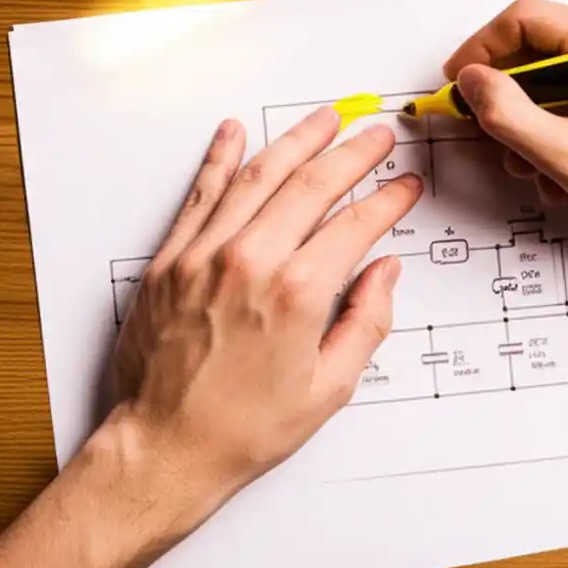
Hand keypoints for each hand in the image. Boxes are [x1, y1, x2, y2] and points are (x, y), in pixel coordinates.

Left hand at [111, 108, 422, 499]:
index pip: (355, 225)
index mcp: (295, 295)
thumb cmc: (241, 429)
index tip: (404, 186)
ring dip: (295, 141)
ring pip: (257, 177)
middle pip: (311, 185)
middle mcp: (248, 263)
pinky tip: (234, 133)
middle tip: (376, 135)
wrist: (163, 448)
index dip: (388, 200)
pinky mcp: (168, 261)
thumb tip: (384, 273)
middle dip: (352, 153)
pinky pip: (199, 195)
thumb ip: (366, 323)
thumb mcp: (328, 390)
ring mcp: (202, 256)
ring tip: (324, 119)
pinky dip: (218, 159)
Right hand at [443, 0, 567, 246]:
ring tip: (533, 168)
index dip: (480, 51)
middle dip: (508, 98)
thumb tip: (470, 83)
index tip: (456, 86)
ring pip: (552, 76)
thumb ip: (509, 115)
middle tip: (491, 137)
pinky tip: (561, 171)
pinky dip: (556, 129)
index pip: (524, 18)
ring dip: (530, 123)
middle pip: (536, 48)